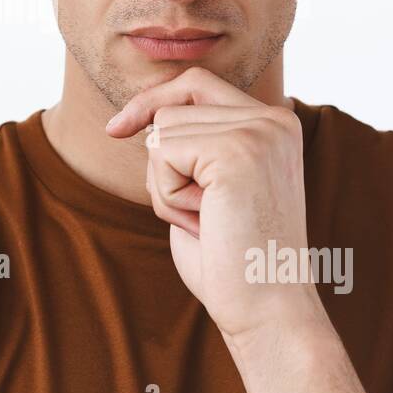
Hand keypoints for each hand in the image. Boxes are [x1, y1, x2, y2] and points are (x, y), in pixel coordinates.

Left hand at [105, 66, 324, 343]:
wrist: (266, 309)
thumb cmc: (231, 259)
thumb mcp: (211, 189)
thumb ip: (194, 147)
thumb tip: (146, 118)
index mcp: (275, 123)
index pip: (196, 84)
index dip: (152, 101)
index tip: (116, 129)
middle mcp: (274, 118)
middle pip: (171, 110)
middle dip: (165, 167)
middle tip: (202, 214)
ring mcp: (259, 132)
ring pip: (162, 131)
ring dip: (166, 185)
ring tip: (208, 220)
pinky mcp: (238, 151)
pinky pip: (163, 154)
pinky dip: (167, 196)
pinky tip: (204, 222)